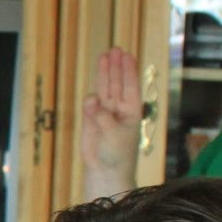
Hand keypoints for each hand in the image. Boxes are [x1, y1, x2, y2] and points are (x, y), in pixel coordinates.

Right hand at [80, 46, 142, 199]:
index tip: (126, 54)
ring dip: (104, 75)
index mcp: (132, 110)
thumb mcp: (115, 132)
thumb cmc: (118, 154)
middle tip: (114, 50)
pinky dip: (90, 101)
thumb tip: (91, 99)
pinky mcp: (90, 122)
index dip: (128, 69)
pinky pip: (90, 106)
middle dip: (115, 67)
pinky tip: (92, 96)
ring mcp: (104, 114)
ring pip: (104, 90)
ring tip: (103, 57)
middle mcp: (119, 108)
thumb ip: (103, 115)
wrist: (105, 172)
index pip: (130, 85)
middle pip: (117, 83)